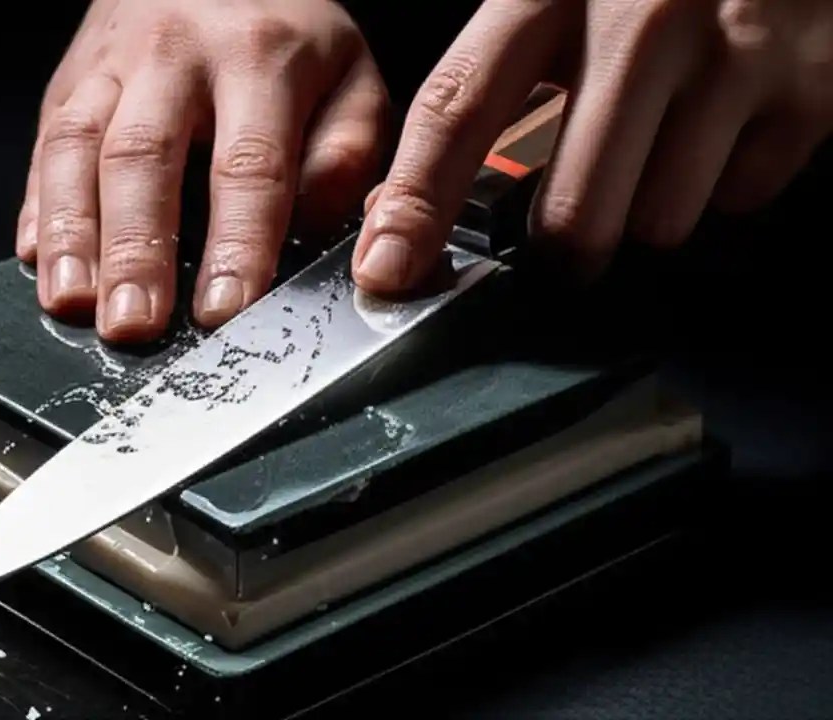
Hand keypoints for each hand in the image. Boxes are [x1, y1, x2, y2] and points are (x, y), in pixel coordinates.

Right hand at [17, 0, 387, 341]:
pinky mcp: (69, 79)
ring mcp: (110, 65)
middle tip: (133, 324)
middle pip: (144, 157)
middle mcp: (176, 55)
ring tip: (71, 304)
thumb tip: (317, 232)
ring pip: (76, 147)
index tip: (225, 311)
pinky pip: (44, 141)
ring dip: (71, 233)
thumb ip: (345, 157)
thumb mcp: (349, 80)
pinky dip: (37, 205)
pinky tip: (37, 259)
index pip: (249, 164)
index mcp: (261, 58)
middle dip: (135, 248)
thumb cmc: (287, 40)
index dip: (236, 243)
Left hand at [355, 0, 832, 293]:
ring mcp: (731, 53)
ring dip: (647, 214)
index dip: (417, 203)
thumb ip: (490, 85)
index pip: (458, 108)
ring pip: (657, 224)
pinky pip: (741, 199)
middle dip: (561, 248)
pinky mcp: (808, 91)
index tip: (388, 270)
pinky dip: (725, 184)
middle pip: (569, 211)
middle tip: (568, 234)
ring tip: (662, 149)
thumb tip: (405, 209)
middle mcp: (640, 18)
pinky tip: (726, 129)